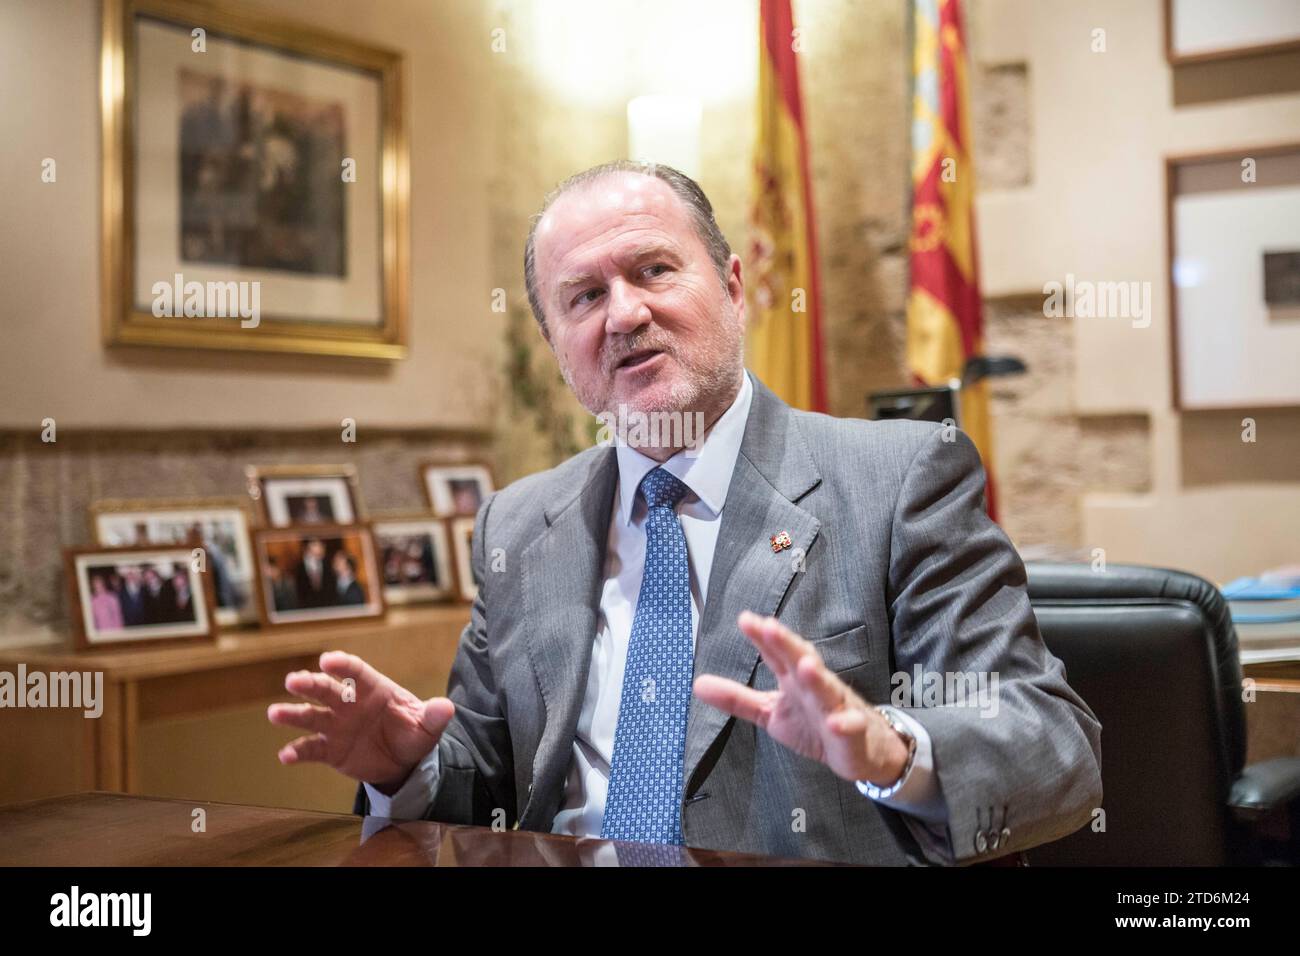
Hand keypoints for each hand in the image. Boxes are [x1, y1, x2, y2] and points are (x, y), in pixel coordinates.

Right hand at [267, 651, 454, 793]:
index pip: (355, 672)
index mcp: (372, 689)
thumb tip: (447, 707)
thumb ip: (434, 716)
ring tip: (275, 713)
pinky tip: (285, 756)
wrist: (402, 761)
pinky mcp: (329, 749)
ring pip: (310, 716)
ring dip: (292, 713)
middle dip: (309, 683)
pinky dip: (297, 752)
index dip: (342, 665)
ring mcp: (336, 726)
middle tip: (293, 681)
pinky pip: (310, 749)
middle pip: (326, 689)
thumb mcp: (427, 726)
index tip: (328, 660)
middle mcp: (348, 704)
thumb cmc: (413, 732)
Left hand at [693, 611, 908, 786]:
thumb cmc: (815, 723)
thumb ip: (736, 698)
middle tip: (770, 627)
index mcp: (794, 679)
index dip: (763, 637)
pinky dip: (844, 723)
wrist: (862, 749)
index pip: (776, 654)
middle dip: (787, 644)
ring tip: (804, 664)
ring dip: (817, 677)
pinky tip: (835, 722)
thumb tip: (697, 684)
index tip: (746, 620)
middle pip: (802, 660)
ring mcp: (836, 707)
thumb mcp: (770, 712)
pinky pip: (849, 727)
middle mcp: (815, 686)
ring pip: (827, 689)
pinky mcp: (852, 733)